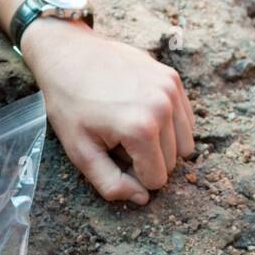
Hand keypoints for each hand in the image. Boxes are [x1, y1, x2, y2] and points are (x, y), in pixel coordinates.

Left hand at [22, 19, 194, 204]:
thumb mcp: (81, 153)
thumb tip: (142, 199)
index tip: (114, 159)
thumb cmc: (70, 105)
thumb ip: (111, 184)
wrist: (68, 55)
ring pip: (184, 145)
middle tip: (119, 141)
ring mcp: (171, 89)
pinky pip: (186, 120)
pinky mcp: (173, 78)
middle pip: (172, 163)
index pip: (156, 180)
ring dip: (162, 146)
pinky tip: (143, 115)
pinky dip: (170, 126)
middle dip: (148, 161)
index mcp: (141, 129)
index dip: (135, 177)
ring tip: (132, 129)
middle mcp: (163, 107)